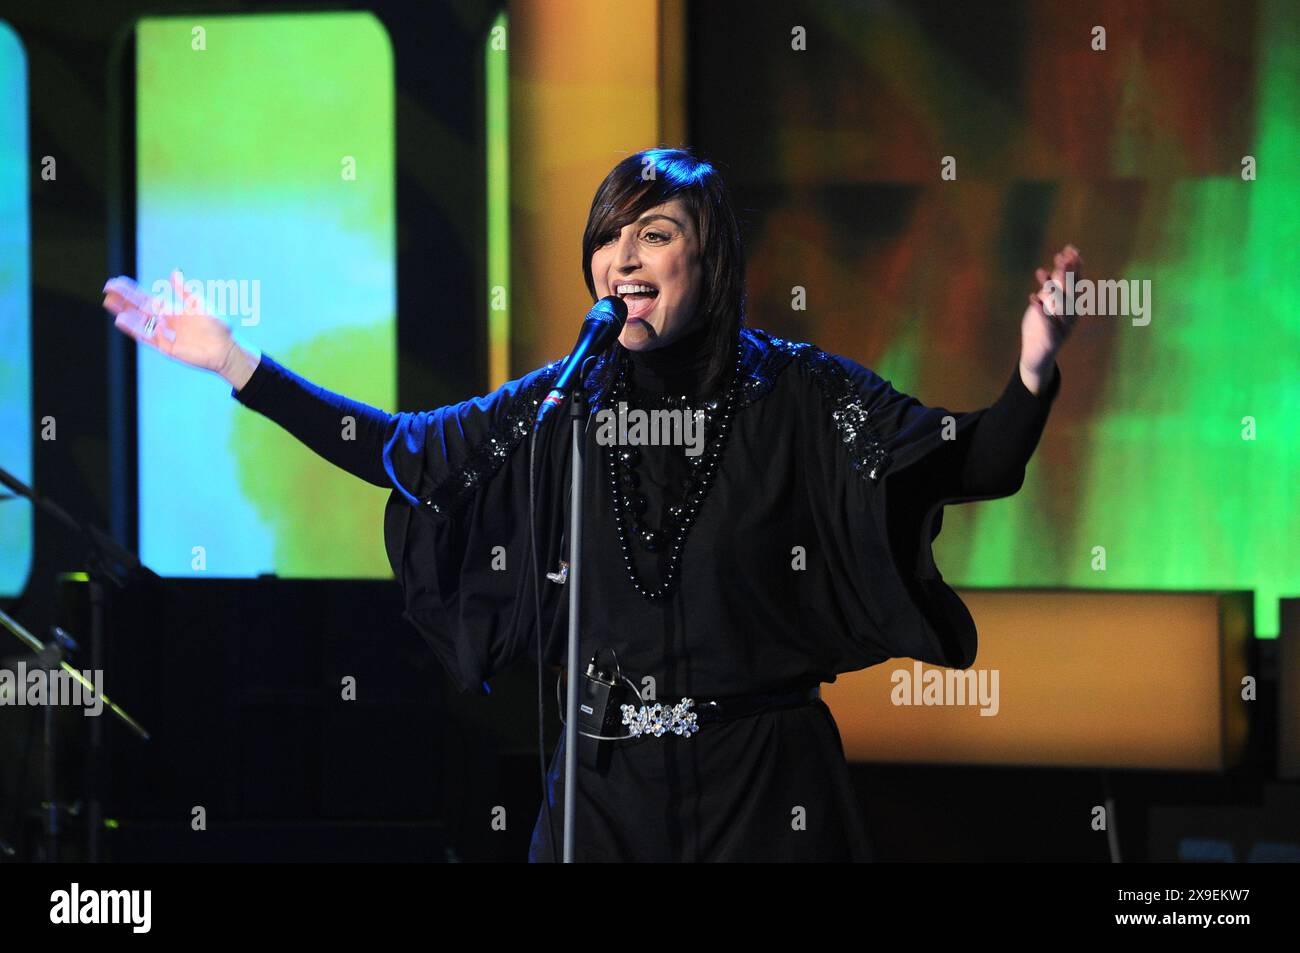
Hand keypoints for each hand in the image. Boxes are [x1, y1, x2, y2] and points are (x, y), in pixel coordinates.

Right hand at [102, 269, 240, 375]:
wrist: (226, 348)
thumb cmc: (217, 326)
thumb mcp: (199, 303)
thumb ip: (184, 291)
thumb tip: (174, 272)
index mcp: (171, 310)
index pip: (145, 298)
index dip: (130, 291)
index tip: (115, 282)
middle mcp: (165, 322)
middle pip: (138, 309)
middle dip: (122, 301)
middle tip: (106, 291)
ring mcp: (164, 335)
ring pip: (139, 323)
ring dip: (125, 314)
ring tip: (110, 304)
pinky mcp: (166, 348)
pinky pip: (147, 337)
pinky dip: (135, 329)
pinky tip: (122, 320)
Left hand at [1020, 244, 1081, 394]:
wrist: (1037, 358)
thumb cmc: (1042, 328)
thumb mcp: (1048, 304)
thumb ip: (1054, 285)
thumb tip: (1060, 262)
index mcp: (1072, 306)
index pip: (1076, 282)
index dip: (1074, 266)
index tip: (1070, 249)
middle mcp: (1071, 315)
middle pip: (1071, 291)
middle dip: (1066, 273)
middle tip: (1061, 257)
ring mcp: (1063, 328)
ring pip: (1060, 306)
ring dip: (1052, 288)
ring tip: (1041, 272)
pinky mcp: (1052, 339)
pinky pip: (1047, 323)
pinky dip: (1041, 310)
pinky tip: (1033, 297)